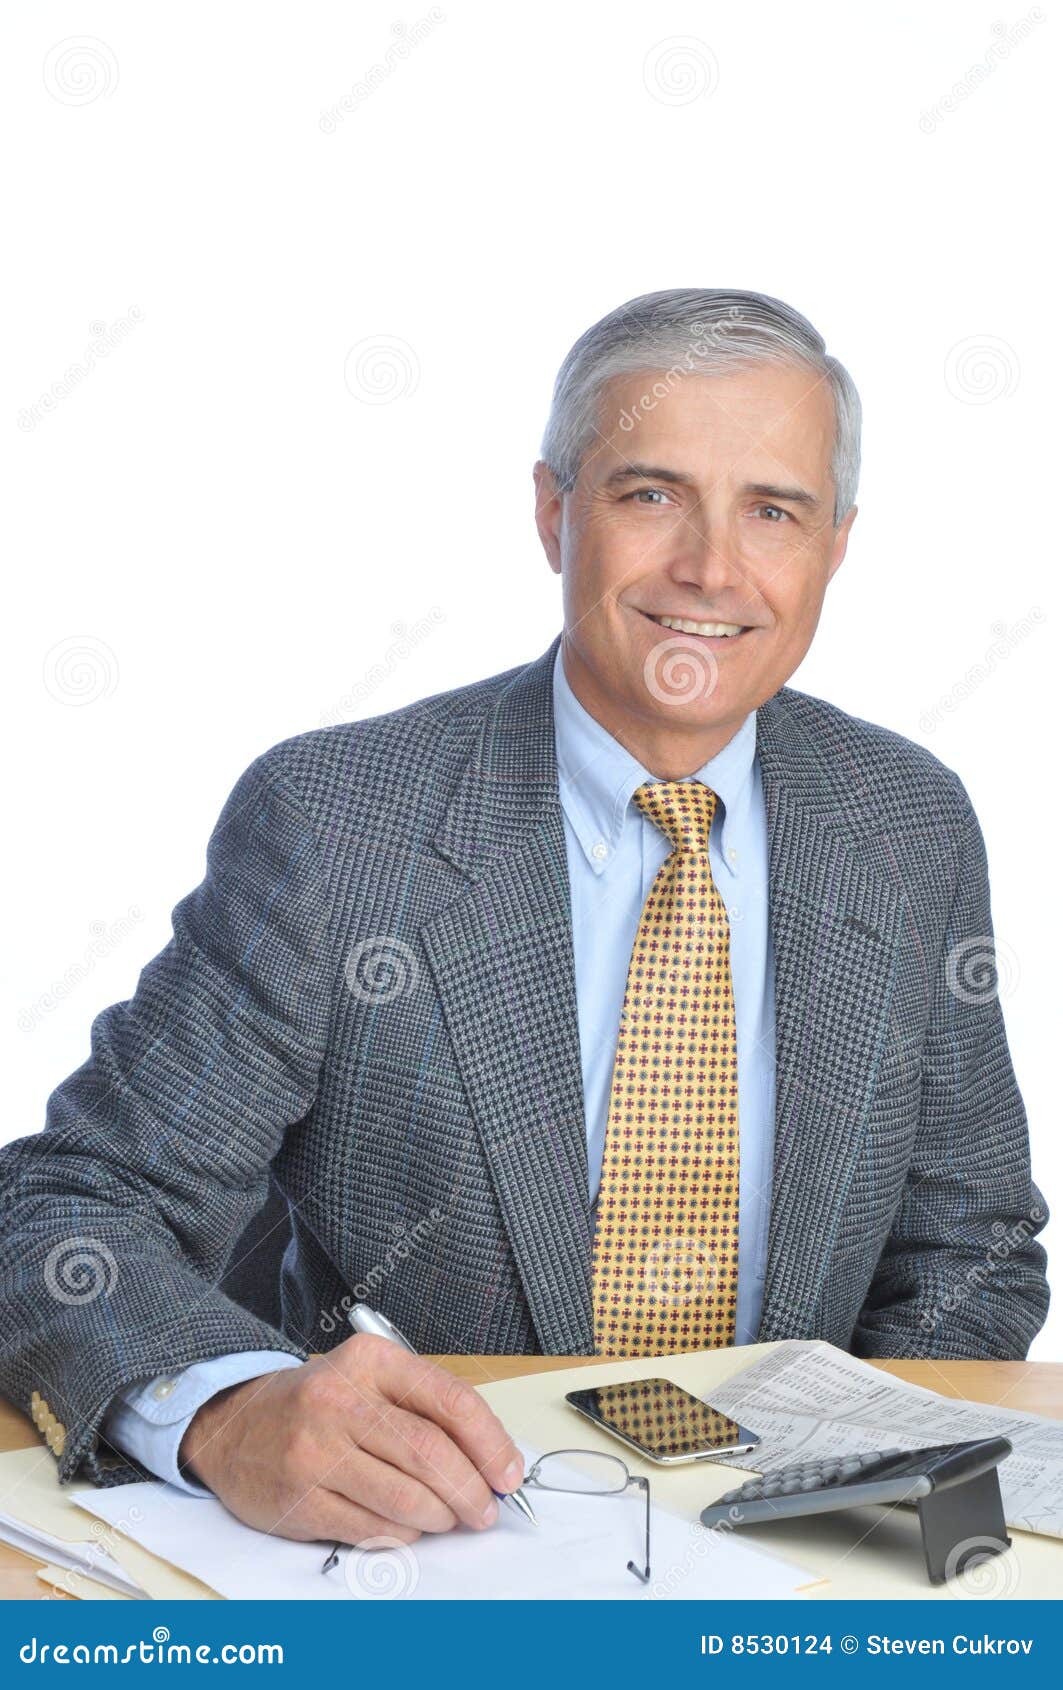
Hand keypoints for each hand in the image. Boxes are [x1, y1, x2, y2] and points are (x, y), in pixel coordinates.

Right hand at [179, 1333, 524, 1546]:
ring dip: (441, 1518)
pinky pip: (372, 1529)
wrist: (233, 1426)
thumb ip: (425, 1408)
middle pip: (431, 1454)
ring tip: (449, 1518)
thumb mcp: (369, 1380)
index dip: (491, 1443)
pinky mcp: (299, 1500)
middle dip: (471, 1491)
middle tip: (485, 1509)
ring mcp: (315, 1452)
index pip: (451, 1401)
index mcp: (370, 1362)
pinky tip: (407, 1526)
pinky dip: (402, 1535)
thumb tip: (490, 1459)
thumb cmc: (318, 1405)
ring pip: (406, 1498)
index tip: (508, 1473)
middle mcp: (340, 1402)